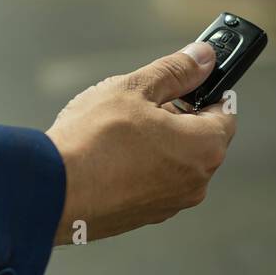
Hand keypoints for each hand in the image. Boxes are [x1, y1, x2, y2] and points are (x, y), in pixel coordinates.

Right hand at [45, 42, 235, 244]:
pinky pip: (153, 182)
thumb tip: (203, 57)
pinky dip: (141, 166)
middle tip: (146, 100)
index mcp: (204, 147)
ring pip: (175, 161)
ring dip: (159, 141)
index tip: (191, 79)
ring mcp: (170, 204)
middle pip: (201, 138)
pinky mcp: (143, 217)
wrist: (49, 191)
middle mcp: (195, 182)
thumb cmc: (92, 141)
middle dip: (180, 115)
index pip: (226, 111)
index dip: (208, 90)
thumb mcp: (136, 88)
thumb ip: (175, 70)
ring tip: (121, 127)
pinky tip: (111, 152)